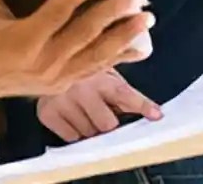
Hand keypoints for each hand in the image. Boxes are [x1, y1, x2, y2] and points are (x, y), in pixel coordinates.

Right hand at [0, 0, 153, 99]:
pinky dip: (118, 58)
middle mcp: (41, 62)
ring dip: (123, 37)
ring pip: (96, 55)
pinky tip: (138, 47)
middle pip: (84, 35)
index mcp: (20, 42)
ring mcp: (54, 77)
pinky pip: (95, 69)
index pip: (54, 15)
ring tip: (144, 19)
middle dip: (111, 14)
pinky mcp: (62, 84)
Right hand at [38, 69, 161, 142]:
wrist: (46, 65)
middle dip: (108, 122)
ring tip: (83, 110)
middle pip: (107, 124)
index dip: (142, 105)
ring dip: (90, 127)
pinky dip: (74, 131)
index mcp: (100, 76)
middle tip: (102, 112)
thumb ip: (124, 94)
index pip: (125, 94)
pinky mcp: (47, 113)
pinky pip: (70, 137)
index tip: (156, 115)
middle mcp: (81, 87)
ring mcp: (62, 100)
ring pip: (88, 133)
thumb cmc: (81, 74)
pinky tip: (71, 115)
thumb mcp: (105, 75)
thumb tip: (153, 112)